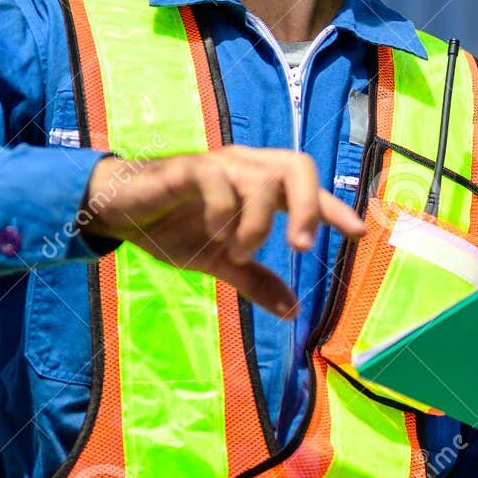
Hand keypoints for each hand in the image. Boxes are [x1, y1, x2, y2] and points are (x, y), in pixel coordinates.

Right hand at [82, 147, 365, 318]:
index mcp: (255, 185)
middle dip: (307, 206)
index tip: (359, 232)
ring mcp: (217, 165)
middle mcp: (243, 167)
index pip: (305, 188)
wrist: (118, 211)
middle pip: (296, 166)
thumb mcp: (219, 260)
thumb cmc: (170, 225)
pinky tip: (213, 237)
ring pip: (261, 179)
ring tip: (238, 253)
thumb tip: (293, 311)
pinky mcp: (187, 168)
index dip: (334, 208)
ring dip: (256, 224)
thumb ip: (255, 279)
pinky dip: (224, 215)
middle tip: (299, 247)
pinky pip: (218, 183)